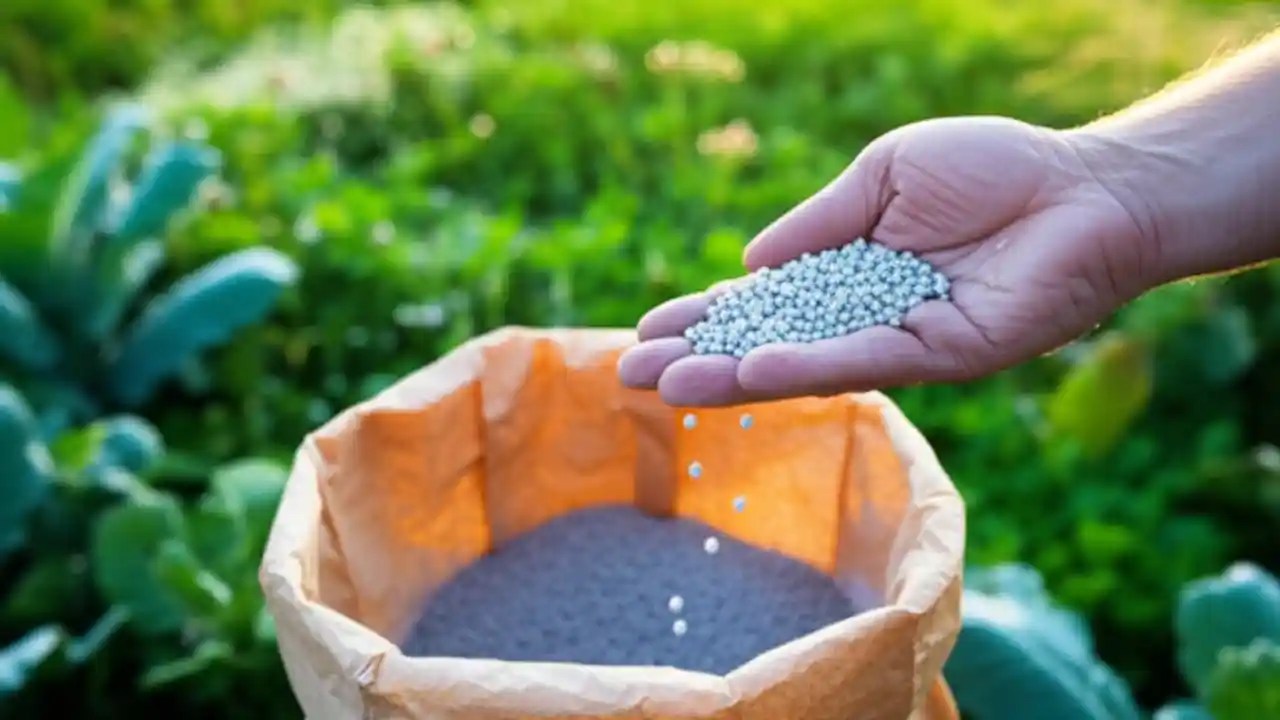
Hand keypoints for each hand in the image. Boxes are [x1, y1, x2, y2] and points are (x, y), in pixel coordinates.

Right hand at [618, 116, 1155, 405]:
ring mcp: (900, 341)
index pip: (760, 303)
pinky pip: (864, 362)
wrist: (1084, 188)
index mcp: (846, 272)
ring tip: (670, 387)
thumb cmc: (992, 167)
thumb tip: (748, 267)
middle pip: (767, 345)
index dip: (704, 318)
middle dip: (699, 361)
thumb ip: (816, 224)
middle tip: (631, 379)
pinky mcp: (941, 356)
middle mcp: (864, 316)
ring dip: (734, 377)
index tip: (646, 331)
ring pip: (803, 365)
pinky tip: (753, 372)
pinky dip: (807, 366)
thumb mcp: (881, 176)